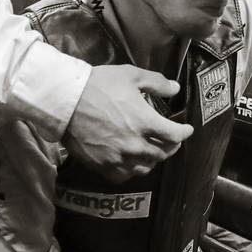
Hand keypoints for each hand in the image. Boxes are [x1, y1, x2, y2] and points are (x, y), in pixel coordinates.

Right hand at [63, 64, 194, 181]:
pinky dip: (132, 170)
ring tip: (152, 152)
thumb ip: (156, 83)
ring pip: (145, 167)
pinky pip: (124, 175)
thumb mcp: (130, 75)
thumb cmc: (98, 85)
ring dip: (153, 159)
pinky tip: (132, 162)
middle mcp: (134, 144)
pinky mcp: (102, 166)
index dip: (184, 132)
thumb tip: (175, 89)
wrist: (64, 100)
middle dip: (170, 146)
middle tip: (171, 141)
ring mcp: (118, 157)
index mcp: (145, 122)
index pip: (175, 135)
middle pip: (162, 153)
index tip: (187, 130)